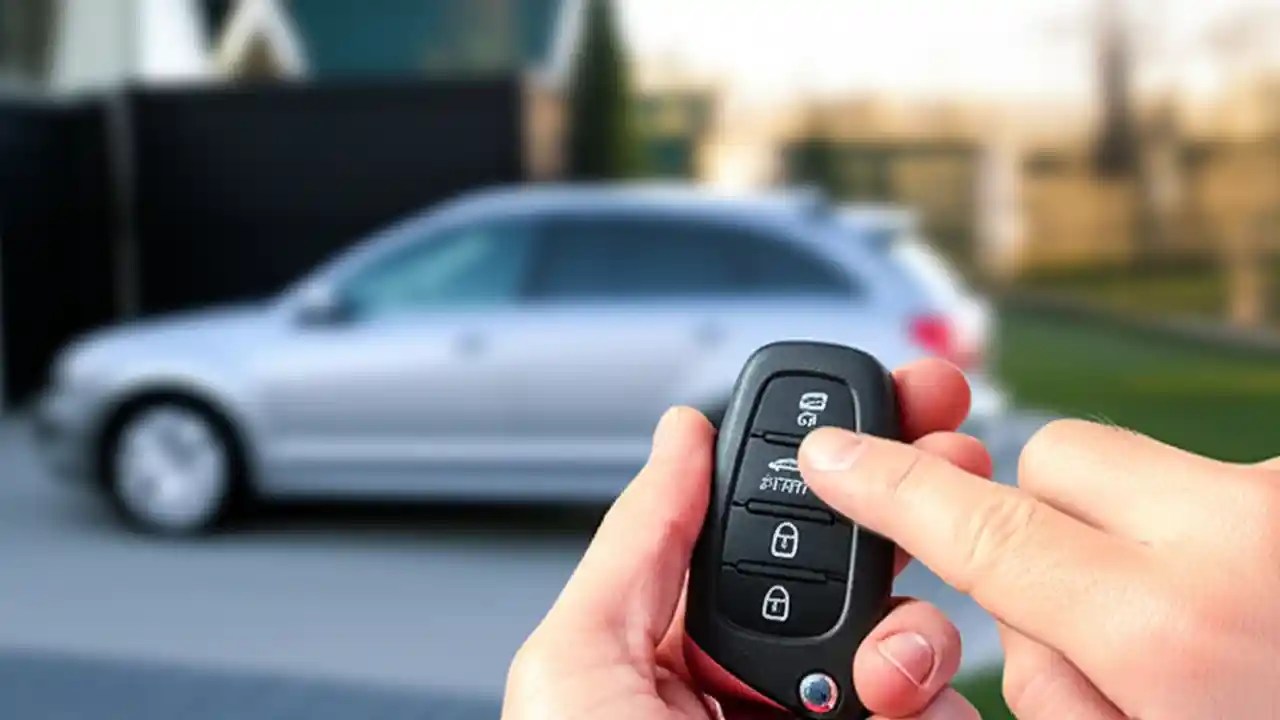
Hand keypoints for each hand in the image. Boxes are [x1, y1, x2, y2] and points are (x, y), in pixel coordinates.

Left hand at [504, 360, 985, 719]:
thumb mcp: (578, 661)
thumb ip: (639, 542)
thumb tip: (679, 435)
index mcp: (691, 640)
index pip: (777, 526)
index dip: (836, 461)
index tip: (899, 401)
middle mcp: (769, 684)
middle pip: (862, 574)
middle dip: (912, 520)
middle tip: (954, 466)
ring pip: (915, 650)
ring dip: (920, 638)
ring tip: (884, 677)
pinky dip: (938, 706)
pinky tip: (903, 710)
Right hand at [799, 417, 1279, 717]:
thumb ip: (1045, 690)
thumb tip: (1012, 625)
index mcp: (1172, 629)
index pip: (978, 527)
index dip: (884, 488)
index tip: (833, 457)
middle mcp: (1242, 532)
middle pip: (1055, 462)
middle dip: (1039, 529)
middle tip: (1098, 627)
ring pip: (1136, 468)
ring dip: (1125, 533)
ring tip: (1195, 636)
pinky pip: (1214, 485)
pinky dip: (1200, 539)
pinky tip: (1247, 615)